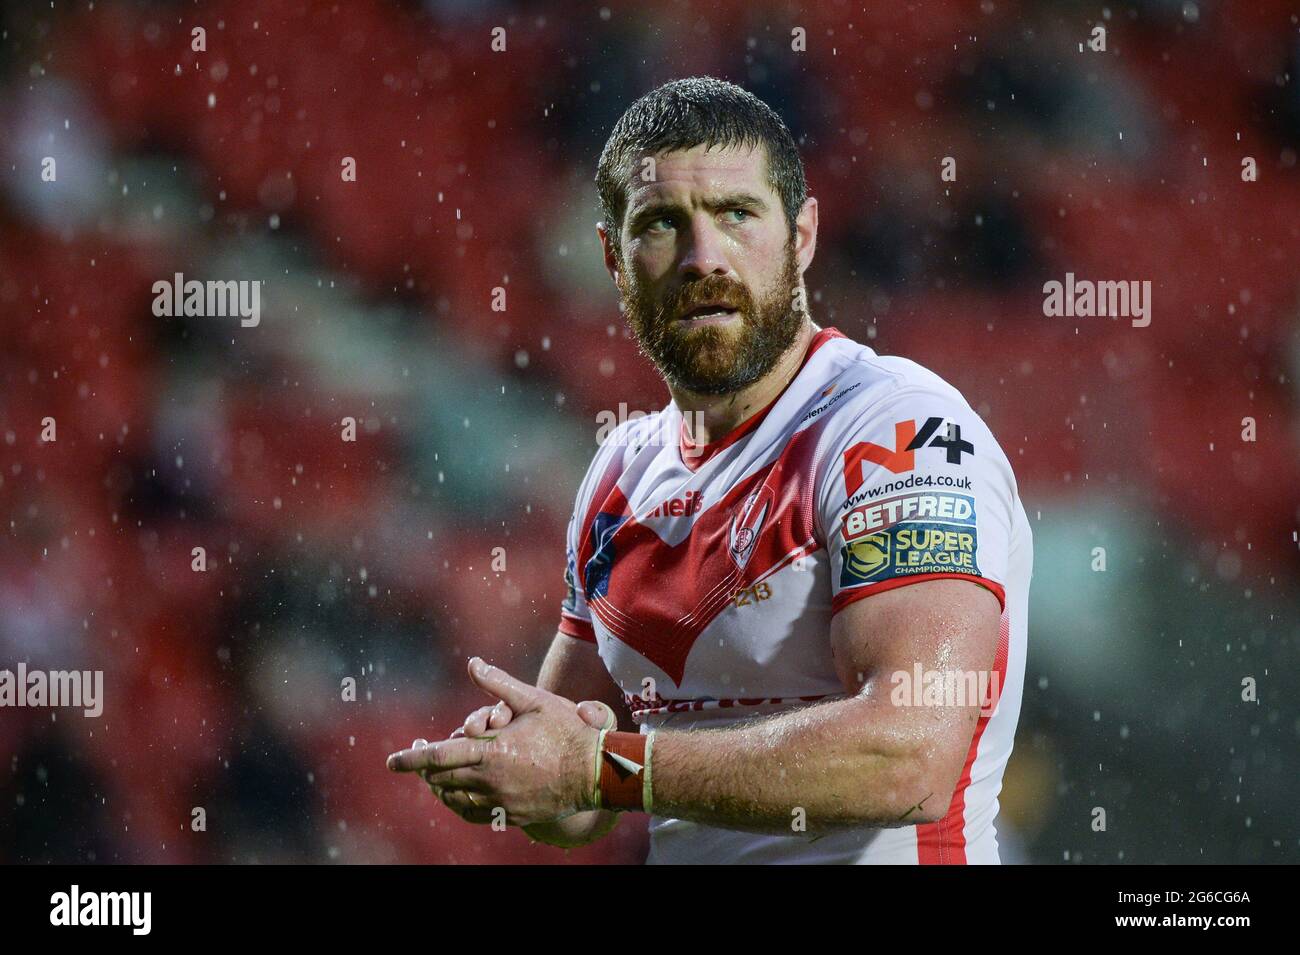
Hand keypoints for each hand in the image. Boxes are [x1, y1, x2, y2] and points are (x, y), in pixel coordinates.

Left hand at [387, 657, 607, 827]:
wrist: (595, 771)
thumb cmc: (566, 731)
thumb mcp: (534, 700)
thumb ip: (498, 684)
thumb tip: (472, 662)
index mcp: (491, 752)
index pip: (439, 757)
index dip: (412, 759)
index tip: (391, 761)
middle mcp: (491, 780)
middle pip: (443, 779)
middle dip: (425, 771)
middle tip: (417, 761)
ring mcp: (501, 801)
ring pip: (456, 799)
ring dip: (441, 788)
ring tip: (436, 777)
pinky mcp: (512, 814)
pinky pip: (475, 814)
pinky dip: (461, 804)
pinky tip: (460, 795)